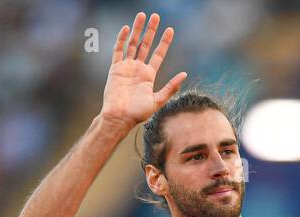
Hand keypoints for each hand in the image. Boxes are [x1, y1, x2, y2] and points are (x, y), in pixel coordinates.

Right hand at [102, 12, 187, 128]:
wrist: (119, 118)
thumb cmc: (137, 113)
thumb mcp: (158, 100)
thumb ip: (171, 87)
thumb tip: (184, 73)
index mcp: (148, 75)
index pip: (158, 54)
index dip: (164, 42)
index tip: (170, 30)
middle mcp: (138, 68)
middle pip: (145, 45)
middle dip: (151, 30)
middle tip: (155, 16)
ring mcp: (126, 67)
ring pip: (132, 43)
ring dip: (137, 29)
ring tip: (142, 15)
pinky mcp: (115, 68)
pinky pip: (118, 50)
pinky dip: (122, 39)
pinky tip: (127, 28)